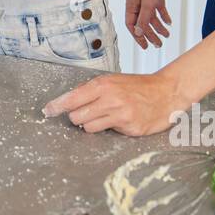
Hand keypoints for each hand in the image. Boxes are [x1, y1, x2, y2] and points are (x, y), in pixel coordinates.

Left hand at [42, 72, 188, 135]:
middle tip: (89, 112)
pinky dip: (109, 128)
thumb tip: (71, 101)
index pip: (72, 97)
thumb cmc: (139, 87)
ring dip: (92, 124)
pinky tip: (121, 120)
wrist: (167, 92)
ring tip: (106, 116)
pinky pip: (107, 132)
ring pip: (88, 127)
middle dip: (78, 117)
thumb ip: (93, 90)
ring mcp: (120, 114)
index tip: (47, 111)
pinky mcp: (129, 127)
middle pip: (76, 116)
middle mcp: (110, 98)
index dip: (57, 106)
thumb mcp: (114, 81)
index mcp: (103, 85)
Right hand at [125, 0, 176, 49]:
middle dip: (149, 34)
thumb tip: (138, 33)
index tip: (145, 46)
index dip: (137, 36)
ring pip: (151, 17)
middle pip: (141, 22)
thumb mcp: (149, 4)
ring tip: (166, 35)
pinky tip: (169, 22)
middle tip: (158, 44)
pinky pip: (158, 10)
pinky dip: (163, 16)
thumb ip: (144, 20)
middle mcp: (137, 1)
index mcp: (131, 3)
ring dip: (158, 27)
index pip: (131, 24)